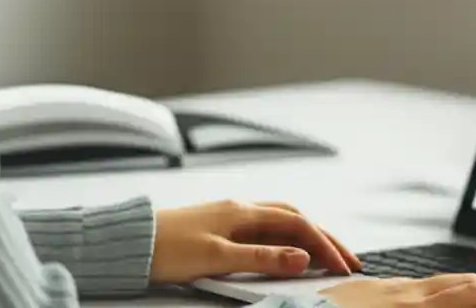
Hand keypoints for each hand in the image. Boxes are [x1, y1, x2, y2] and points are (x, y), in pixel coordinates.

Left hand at [149, 200, 362, 283]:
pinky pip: (265, 229)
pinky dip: (286, 239)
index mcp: (242, 211)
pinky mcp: (220, 227)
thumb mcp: (216, 257)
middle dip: (325, 237)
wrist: (127, 242)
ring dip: (308, 237)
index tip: (342, 266)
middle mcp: (240, 209)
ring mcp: (230, 217)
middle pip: (296, 218)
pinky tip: (288, 251)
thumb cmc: (165, 248)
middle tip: (348, 259)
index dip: (324, 244)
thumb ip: (262, 257)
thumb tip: (302, 257)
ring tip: (326, 256)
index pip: (297, 224)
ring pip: (281, 221)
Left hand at [321, 274, 475, 307]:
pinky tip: (449, 304)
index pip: (470, 295)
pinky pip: (420, 289)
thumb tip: (457, 301)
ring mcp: (382, 292)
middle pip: (463, 283)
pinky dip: (449, 295)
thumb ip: (425, 305)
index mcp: (401, 306)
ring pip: (442, 283)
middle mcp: (395, 294)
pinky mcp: (369, 297)